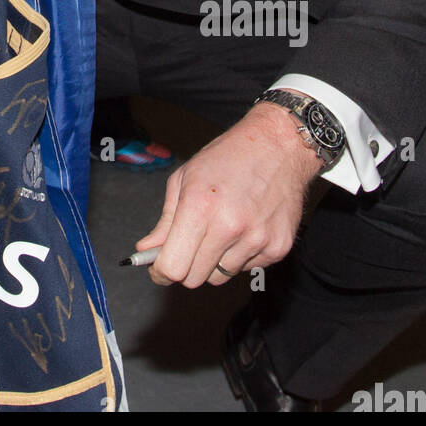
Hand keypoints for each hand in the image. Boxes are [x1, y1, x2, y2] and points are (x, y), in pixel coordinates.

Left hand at [134, 99, 319, 287]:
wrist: (277, 146)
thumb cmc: (227, 158)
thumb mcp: (184, 179)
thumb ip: (165, 221)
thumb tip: (146, 250)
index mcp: (200, 207)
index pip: (173, 267)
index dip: (161, 272)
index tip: (159, 269)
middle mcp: (229, 227)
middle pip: (195, 279)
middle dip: (185, 266)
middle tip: (189, 245)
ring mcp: (257, 239)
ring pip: (221, 277)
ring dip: (214, 261)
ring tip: (222, 228)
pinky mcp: (279, 248)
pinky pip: (247, 269)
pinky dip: (240, 256)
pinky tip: (245, 228)